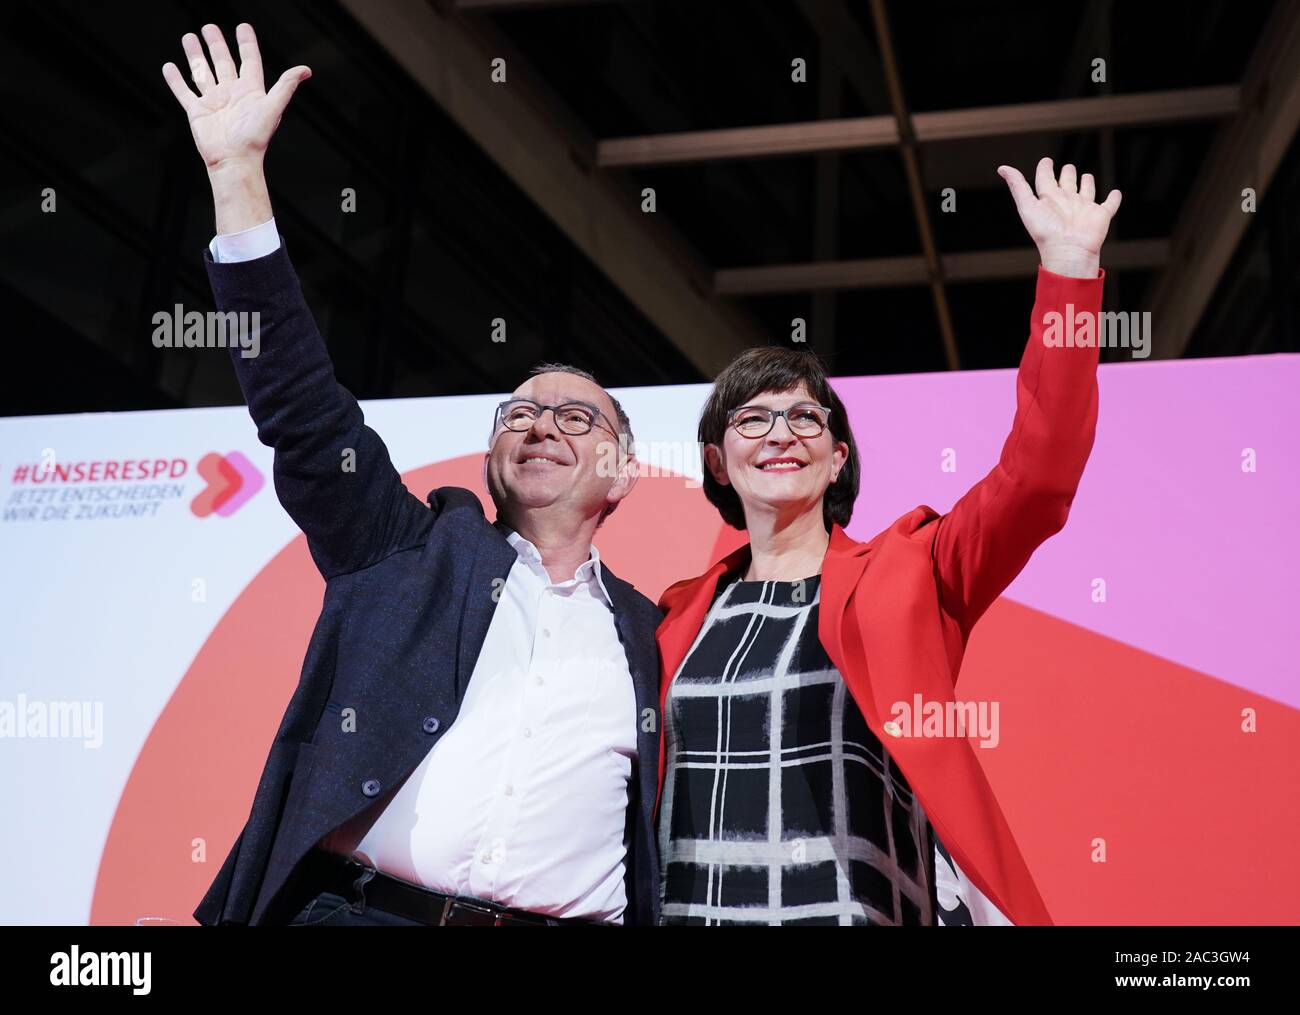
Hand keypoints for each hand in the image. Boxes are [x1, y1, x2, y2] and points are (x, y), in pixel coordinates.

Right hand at [162, 23, 309, 174]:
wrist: (234, 160)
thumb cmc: (255, 138)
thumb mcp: (273, 108)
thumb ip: (286, 86)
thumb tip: (306, 70)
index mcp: (250, 91)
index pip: (249, 61)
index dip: (247, 44)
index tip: (242, 27)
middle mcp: (231, 94)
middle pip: (223, 62)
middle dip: (216, 44)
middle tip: (209, 27)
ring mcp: (213, 102)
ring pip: (202, 72)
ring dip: (195, 55)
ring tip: (189, 37)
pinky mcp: (197, 111)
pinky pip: (184, 92)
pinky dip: (176, 80)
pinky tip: (170, 67)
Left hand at [997, 157, 1121, 277]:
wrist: (1068, 251)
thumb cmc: (1046, 231)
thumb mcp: (1027, 205)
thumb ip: (1017, 186)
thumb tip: (1002, 168)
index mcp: (1049, 200)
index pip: (1045, 180)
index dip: (1045, 169)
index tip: (1046, 161)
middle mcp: (1066, 202)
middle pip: (1067, 184)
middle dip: (1067, 174)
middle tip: (1067, 167)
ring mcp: (1084, 209)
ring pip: (1086, 192)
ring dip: (1087, 183)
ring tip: (1086, 176)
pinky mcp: (1101, 215)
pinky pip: (1109, 205)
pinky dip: (1114, 199)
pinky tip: (1115, 193)